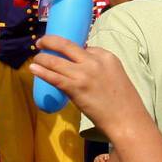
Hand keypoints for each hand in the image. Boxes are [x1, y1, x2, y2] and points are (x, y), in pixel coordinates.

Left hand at [30, 35, 150, 140]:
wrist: (127, 121)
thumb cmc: (123, 103)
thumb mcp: (116, 76)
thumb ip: (100, 69)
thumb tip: (82, 70)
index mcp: (106, 56)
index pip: (83, 47)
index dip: (69, 49)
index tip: (61, 51)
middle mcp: (94, 61)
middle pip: (66, 45)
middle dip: (50, 41)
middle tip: (40, 42)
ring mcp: (84, 74)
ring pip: (56, 61)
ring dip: (42, 58)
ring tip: (35, 58)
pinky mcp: (76, 88)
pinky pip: (54, 77)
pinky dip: (41, 71)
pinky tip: (33, 69)